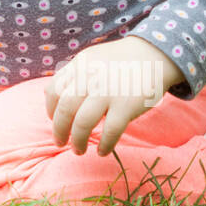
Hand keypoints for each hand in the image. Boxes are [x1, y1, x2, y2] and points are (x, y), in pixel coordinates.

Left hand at [43, 35, 183, 156]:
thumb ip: (73, 76)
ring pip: (83, 123)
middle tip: (61, 142)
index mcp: (79, 66)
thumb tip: (49, 96)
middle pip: (65, 109)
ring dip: (78, 141)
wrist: (155, 54)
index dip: (50, 109)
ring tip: (78, 150)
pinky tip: (103, 151)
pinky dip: (104, 145)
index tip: (54, 120)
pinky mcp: (127, 105)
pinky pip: (110, 131)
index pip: (53, 90)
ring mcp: (108, 92)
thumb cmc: (120, 61)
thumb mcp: (91, 59)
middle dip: (59, 130)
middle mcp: (90, 78)